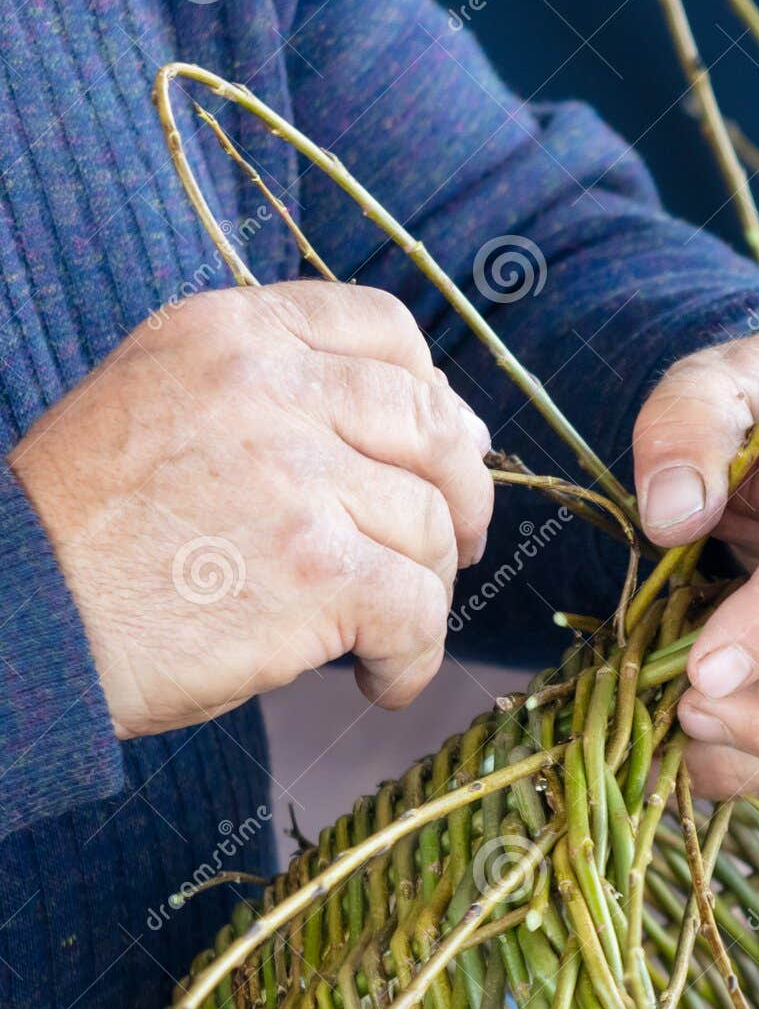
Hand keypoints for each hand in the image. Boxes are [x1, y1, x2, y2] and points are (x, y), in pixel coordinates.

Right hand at [9, 282, 492, 738]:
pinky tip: (378, 678)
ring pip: (430, 526)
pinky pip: (417, 611)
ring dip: (425, 592)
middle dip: (463, 495)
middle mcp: (269, 387)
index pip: (384, 330)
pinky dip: (413, 658)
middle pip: (430, 424)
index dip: (433, 396)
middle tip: (456, 550)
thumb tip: (434, 427)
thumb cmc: (85, 531)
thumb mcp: (161, 404)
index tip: (443, 454)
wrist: (15, 613)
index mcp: (232, 333)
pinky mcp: (315, 570)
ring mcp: (297, 476)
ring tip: (382, 634)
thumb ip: (274, 398)